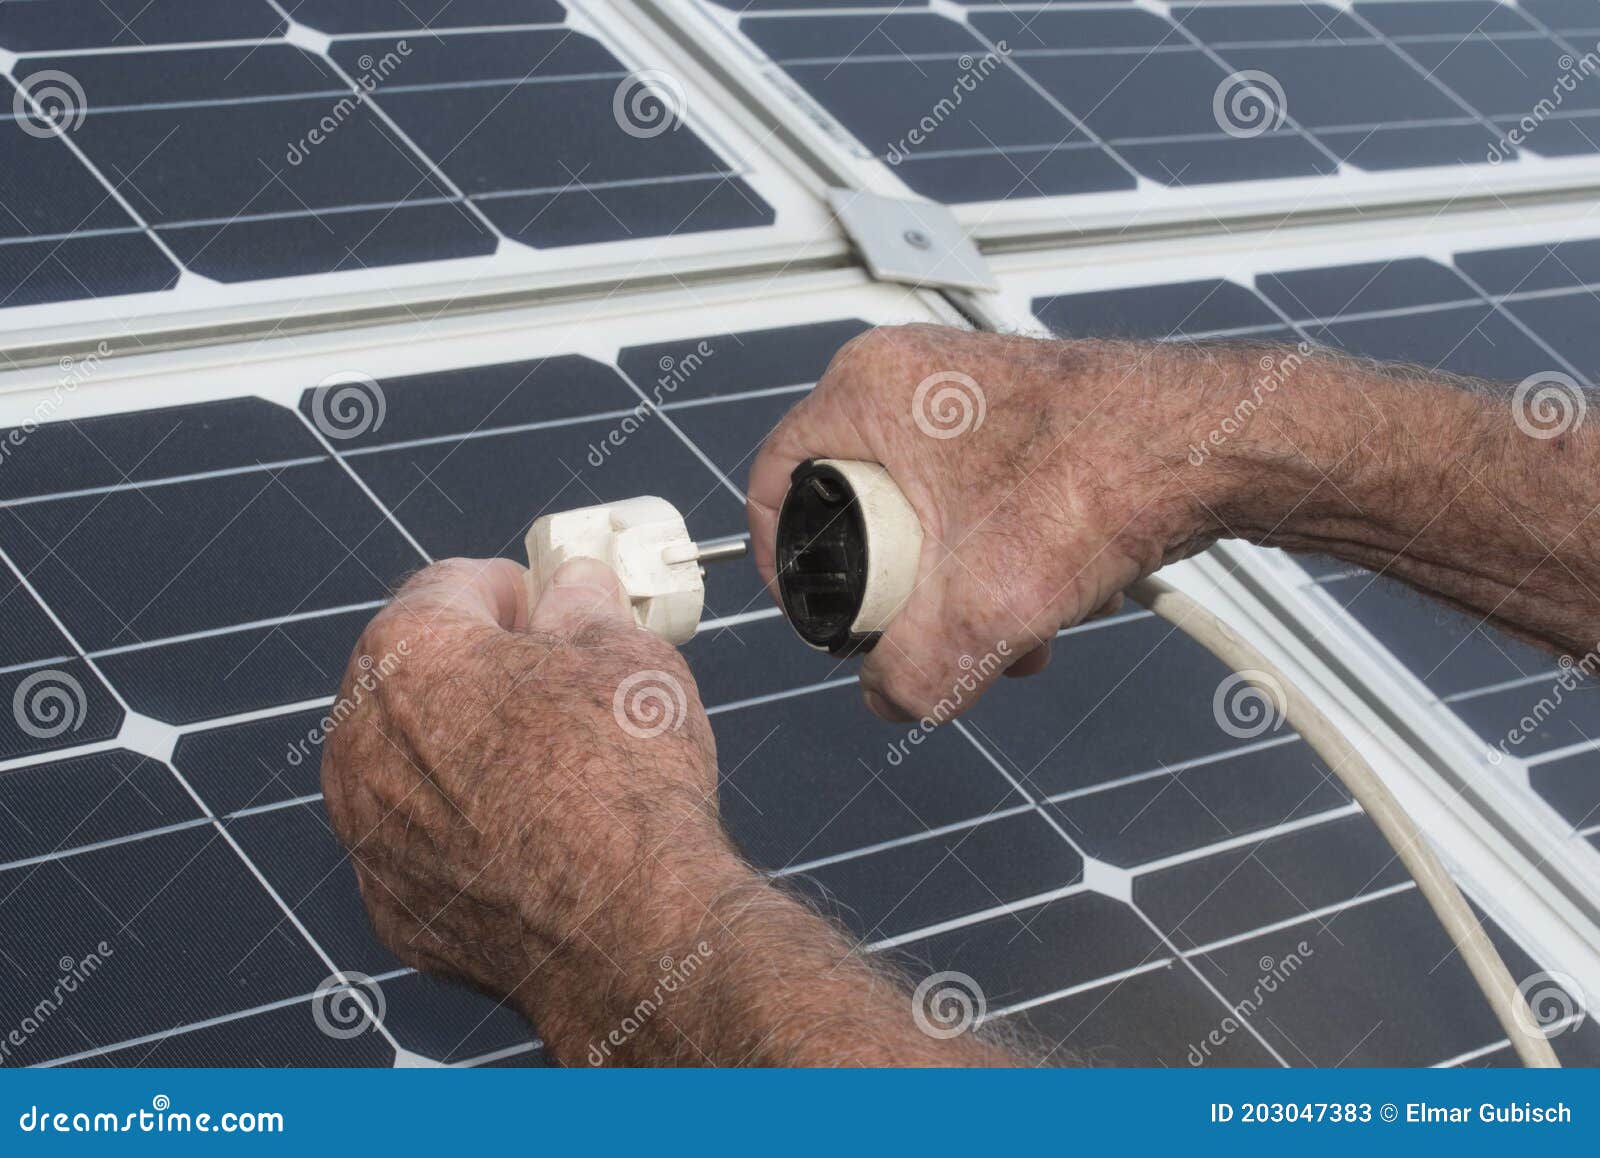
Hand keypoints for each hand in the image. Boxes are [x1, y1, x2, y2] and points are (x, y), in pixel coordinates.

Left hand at [319, 556, 739, 1049]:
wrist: (629, 926)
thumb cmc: (624, 781)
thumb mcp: (626, 655)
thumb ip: (584, 608)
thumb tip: (577, 589)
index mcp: (408, 652)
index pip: (449, 586)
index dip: (510, 589)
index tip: (546, 606)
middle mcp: (360, 739)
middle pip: (414, 675)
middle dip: (478, 669)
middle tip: (554, 682)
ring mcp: (366, 832)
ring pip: (410, 765)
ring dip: (463, 753)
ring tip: (551, 767)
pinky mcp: (392, 906)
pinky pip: (423, 845)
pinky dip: (465, 834)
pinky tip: (533, 839)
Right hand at [748, 325, 1242, 721]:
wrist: (1212, 445)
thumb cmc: (1103, 477)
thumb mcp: (977, 612)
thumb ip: (911, 676)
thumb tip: (890, 700)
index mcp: (868, 391)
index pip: (778, 484)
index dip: (785, 568)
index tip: (814, 617)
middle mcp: (910, 376)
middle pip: (860, 510)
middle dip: (902, 595)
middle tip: (928, 634)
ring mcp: (967, 391)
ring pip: (928, 513)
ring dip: (962, 588)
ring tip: (1014, 632)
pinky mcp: (1018, 417)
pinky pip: (978, 500)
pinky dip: (1003, 557)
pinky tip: (1053, 600)